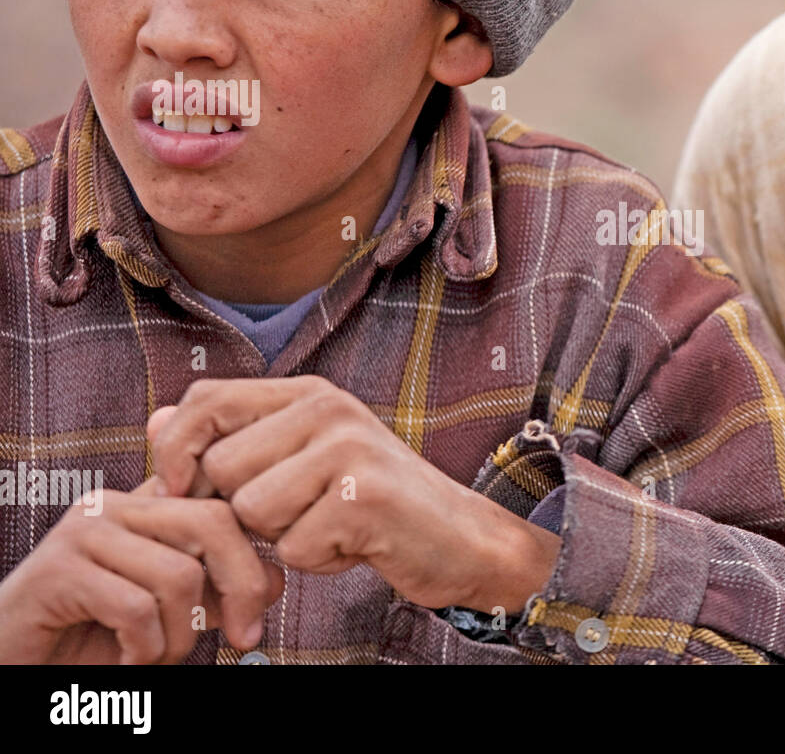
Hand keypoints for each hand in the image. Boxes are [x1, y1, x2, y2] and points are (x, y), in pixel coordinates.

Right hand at [0, 477, 283, 663]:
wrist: (12, 662)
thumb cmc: (91, 636)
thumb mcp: (168, 609)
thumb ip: (214, 585)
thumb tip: (277, 577)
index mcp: (144, 504)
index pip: (225, 504)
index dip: (254, 554)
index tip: (263, 605)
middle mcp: (114, 504)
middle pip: (214, 524)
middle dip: (241, 586)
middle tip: (242, 636)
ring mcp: (83, 532)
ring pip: (178, 575)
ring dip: (180, 635)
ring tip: (155, 657)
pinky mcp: (57, 571)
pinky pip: (135, 609)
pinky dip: (144, 650)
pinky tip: (127, 663)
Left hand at [148, 376, 559, 614]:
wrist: (459, 537)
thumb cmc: (371, 502)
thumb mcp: (301, 459)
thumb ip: (233, 438)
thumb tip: (154, 421)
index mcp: (310, 392)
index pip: (206, 400)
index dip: (176, 449)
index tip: (183, 489)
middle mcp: (330, 408)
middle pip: (222, 467)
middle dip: (243, 509)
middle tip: (295, 515)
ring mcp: (350, 449)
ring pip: (251, 510)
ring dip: (281, 537)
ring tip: (327, 526)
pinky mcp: (365, 498)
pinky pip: (293, 548)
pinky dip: (318, 562)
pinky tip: (353, 545)